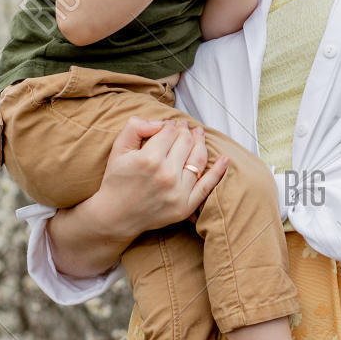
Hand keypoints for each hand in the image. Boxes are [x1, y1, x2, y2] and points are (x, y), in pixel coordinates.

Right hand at [85, 116, 228, 231]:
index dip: (170, 125)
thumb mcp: (118, 149)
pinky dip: (218, 172)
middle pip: (185, 142)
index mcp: (149, 159)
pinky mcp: (185, 207)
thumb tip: (161, 123)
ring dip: (200, 143)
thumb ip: (135, 127)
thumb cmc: (116, 180)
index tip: (169, 125)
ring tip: (198, 135)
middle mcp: (166, 175)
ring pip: (197, 159)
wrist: (115, 216)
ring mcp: (178, 193)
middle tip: (184, 127)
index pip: (169, 131)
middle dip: (185, 131)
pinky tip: (225, 159)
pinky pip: (207, 186)